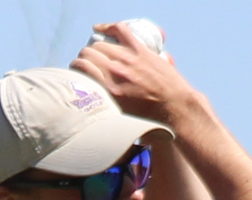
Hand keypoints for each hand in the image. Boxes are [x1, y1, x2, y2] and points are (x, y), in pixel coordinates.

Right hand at [71, 22, 198, 125]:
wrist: (176, 108)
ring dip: (95, 49)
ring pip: (101, 44)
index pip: (81, 67)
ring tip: (97, 57)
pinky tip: (99, 29)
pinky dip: (108, 28)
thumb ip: (104, 109)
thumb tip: (89, 110)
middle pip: (88, 53)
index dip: (75, 69)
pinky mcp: (141, 50)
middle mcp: (117, 71)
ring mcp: (129, 58)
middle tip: (87, 67)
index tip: (77, 74)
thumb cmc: (150, 120)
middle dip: (84, 59)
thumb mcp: (120, 119)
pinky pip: (120, 30)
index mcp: (109, 90)